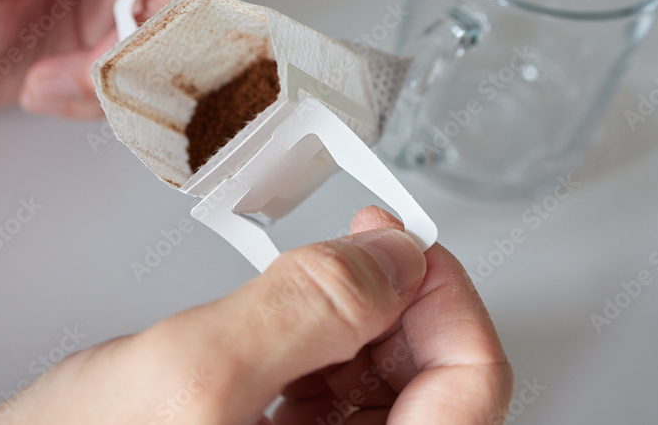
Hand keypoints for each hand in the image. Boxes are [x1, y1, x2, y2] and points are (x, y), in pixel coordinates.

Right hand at [0, 206, 511, 423]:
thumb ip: (303, 310)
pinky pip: (338, 412)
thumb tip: (392, 262)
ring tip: (308, 289)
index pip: (471, 392)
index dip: (448, 301)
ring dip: (361, 328)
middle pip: (437, 393)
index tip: (406, 248)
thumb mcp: (186, 376)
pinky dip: (324, 357)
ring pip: (389, 397)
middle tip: (359, 252)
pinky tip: (284, 333)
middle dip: (399, 307)